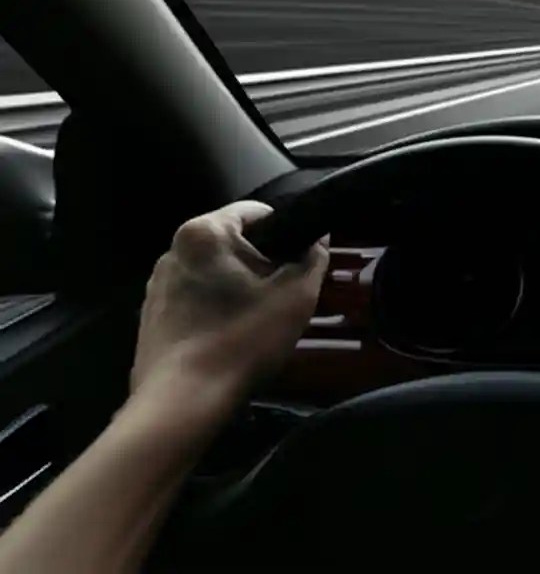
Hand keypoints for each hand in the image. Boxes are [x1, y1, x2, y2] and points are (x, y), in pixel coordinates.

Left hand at [131, 201, 327, 414]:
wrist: (184, 399)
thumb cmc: (242, 339)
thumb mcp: (296, 296)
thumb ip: (312, 258)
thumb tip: (317, 239)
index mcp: (204, 233)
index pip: (257, 212)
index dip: (288, 232)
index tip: (301, 264)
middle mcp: (172, 250)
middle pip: (232, 244)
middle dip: (260, 264)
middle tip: (283, 298)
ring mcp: (156, 284)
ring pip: (212, 273)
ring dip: (236, 288)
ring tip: (255, 323)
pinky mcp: (150, 316)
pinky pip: (193, 300)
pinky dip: (213, 310)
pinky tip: (227, 339)